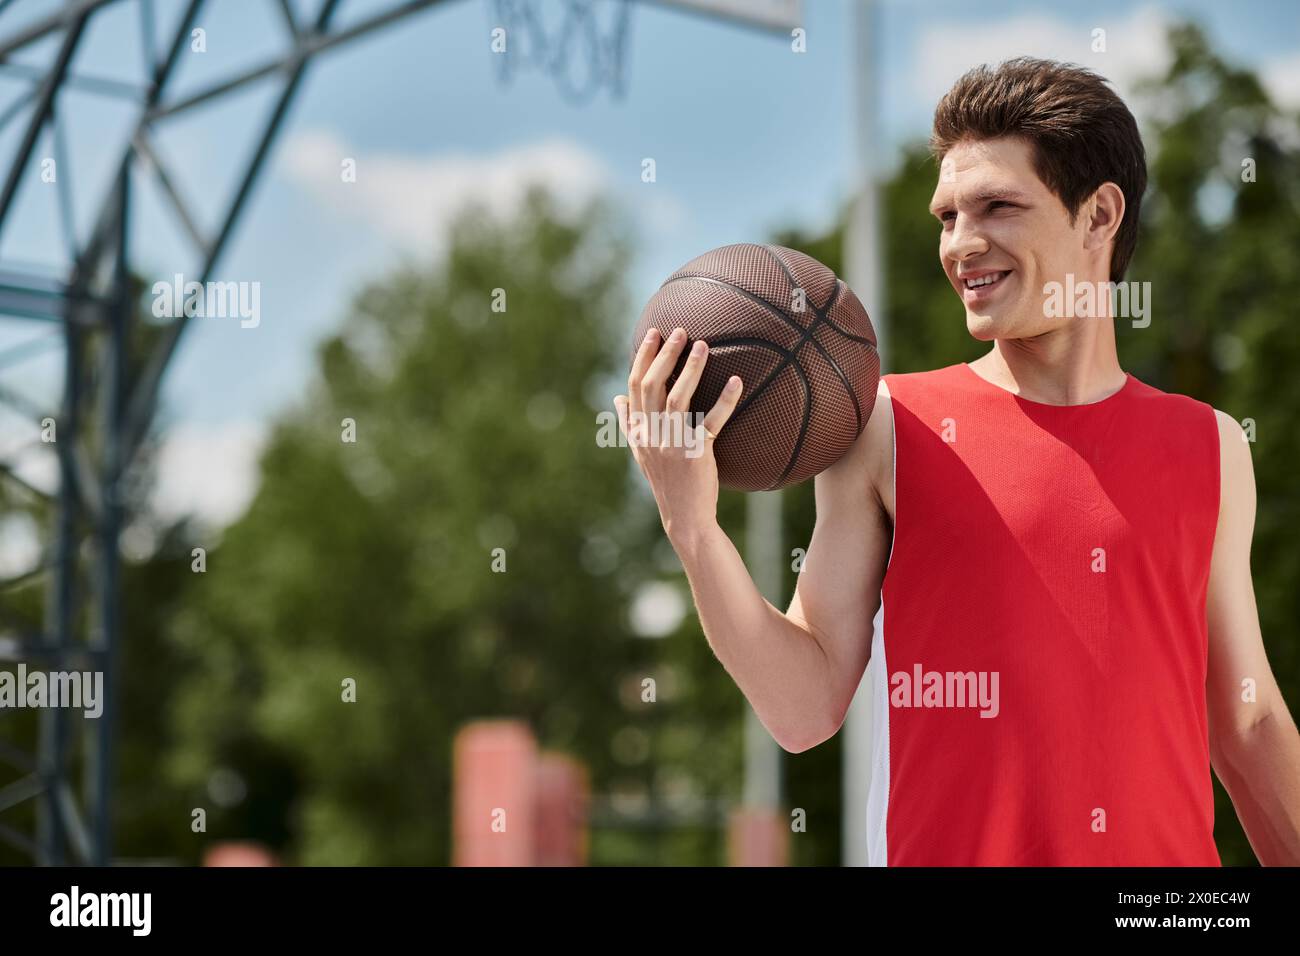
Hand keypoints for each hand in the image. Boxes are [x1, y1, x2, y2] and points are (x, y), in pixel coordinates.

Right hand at [614, 326, 743, 544]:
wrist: (684, 516)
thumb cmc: (666, 481)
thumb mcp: (641, 452)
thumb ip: (629, 423)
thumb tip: (618, 397)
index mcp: (639, 432)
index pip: (635, 387)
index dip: (644, 358)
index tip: (653, 334)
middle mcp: (652, 436)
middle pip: (653, 387)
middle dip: (665, 355)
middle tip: (679, 331)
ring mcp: (673, 444)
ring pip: (678, 399)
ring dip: (690, 369)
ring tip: (702, 346)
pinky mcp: (696, 453)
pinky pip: (712, 422)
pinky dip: (725, 400)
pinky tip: (736, 381)